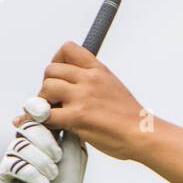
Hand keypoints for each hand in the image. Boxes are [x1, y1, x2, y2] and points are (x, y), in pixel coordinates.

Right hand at [0, 97, 88, 182]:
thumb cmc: (68, 182)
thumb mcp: (75, 152)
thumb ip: (69, 128)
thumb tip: (65, 103)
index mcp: (41, 135)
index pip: (36, 115)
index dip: (40, 112)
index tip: (46, 111)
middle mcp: (25, 142)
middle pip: (27, 127)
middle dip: (45, 142)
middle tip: (58, 157)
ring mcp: (13, 156)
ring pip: (21, 146)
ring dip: (41, 162)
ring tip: (53, 176)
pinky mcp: (3, 173)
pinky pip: (13, 165)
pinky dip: (31, 174)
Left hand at [11, 41, 147, 160]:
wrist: (142, 134)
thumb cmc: (128, 117)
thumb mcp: (112, 86)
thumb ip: (92, 81)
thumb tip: (71, 85)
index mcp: (98, 70)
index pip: (68, 49)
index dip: (56, 61)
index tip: (59, 76)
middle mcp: (89, 79)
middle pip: (51, 70)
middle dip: (47, 86)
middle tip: (53, 101)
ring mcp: (83, 97)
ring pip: (46, 88)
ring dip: (43, 102)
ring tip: (53, 113)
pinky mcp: (77, 116)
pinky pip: (45, 114)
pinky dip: (41, 120)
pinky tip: (47, 124)